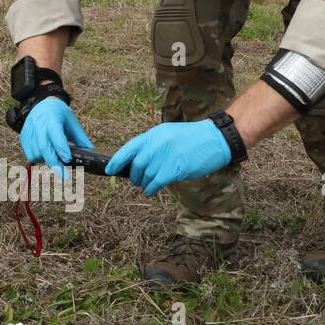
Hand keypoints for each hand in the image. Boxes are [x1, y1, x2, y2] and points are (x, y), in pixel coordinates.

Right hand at [19, 97, 92, 176]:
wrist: (42, 103)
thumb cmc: (60, 115)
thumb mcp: (72, 122)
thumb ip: (80, 138)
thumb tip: (90, 152)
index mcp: (53, 119)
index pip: (56, 135)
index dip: (61, 148)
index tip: (68, 160)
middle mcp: (39, 125)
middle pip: (44, 148)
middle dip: (54, 163)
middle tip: (64, 176)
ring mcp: (29, 131)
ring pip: (36, 153)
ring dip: (46, 161)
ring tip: (55, 159)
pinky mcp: (23, 137)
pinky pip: (29, 153)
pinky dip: (38, 158)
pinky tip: (45, 155)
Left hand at [105, 119, 230, 195]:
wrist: (215, 140)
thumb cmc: (193, 139)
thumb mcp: (169, 135)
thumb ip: (153, 146)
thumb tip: (137, 163)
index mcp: (154, 134)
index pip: (130, 147)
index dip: (117, 160)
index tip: (109, 170)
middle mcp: (157, 144)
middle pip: (136, 165)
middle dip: (134, 176)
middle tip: (137, 181)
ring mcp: (166, 156)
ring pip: (145, 175)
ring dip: (144, 184)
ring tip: (147, 186)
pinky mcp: (174, 169)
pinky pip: (155, 182)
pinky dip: (150, 189)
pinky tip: (151, 190)